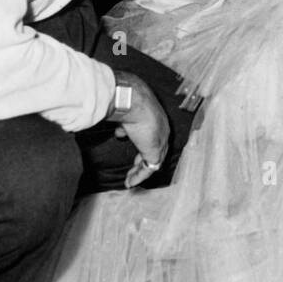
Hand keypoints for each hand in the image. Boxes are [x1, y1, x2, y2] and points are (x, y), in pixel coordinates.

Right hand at [111, 73, 170, 187]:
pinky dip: (139, 176)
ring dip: (140, 171)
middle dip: (143, 159)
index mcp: (156, 116)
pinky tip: (130, 183)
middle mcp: (162, 128)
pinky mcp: (154, 150)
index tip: (131, 147)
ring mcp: (160, 139)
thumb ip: (125, 122)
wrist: (132, 100)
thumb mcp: (125, 112)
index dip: (142, 142)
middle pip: (156, 148)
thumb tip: (120, 131)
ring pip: (153, 160)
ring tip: (130, 180)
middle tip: (134, 166)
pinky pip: (149, 168)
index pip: (153, 133)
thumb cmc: (126, 99)